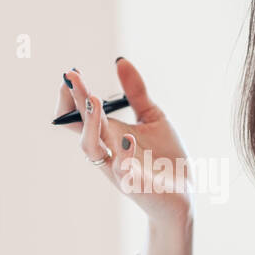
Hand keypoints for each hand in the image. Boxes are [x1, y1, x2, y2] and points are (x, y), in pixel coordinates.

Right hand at [53, 57, 193, 227]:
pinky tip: (128, 137)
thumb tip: (120, 60)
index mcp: (109, 134)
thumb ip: (136, 92)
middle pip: (82, 126)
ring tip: (94, 100)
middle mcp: (107, 150)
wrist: (183, 193)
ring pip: (91, 148)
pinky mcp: (134, 184)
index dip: (73, 96)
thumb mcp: (152, 117)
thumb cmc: (165, 158)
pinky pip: (122, 170)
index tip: (72, 73)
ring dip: (90, 124)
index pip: (81, 114)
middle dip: (76, 102)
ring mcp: (118, 168)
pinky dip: (123, 154)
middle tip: (72, 78)